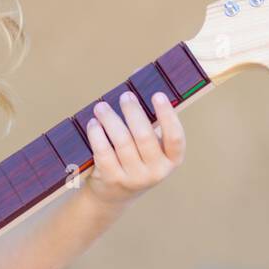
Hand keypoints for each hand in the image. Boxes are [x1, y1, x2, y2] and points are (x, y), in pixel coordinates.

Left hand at [82, 89, 184, 207]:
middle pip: (144, 136)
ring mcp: (134, 178)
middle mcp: (156, 172)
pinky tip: (93, 123)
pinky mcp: (112, 179)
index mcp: (171, 161)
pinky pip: (103, 151)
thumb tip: (137, 74)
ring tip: (101, 106)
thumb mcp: (148, 144)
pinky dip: (97, 134)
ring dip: (110, 119)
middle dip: (133, 111)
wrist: (113, 194)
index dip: (167, 115)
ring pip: (122, 142)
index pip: (175, 138)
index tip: (157, 94)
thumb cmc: (134, 159)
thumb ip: (147, 115)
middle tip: (125, 95)